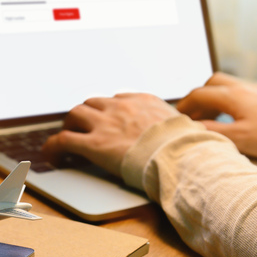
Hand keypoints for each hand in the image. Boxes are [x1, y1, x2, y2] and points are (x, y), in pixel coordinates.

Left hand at [42, 93, 178, 176]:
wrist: (181, 157)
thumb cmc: (190, 148)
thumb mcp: (191, 129)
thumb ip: (185, 128)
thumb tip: (203, 136)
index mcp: (144, 101)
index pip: (119, 99)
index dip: (110, 111)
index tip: (109, 119)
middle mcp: (122, 107)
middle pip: (93, 103)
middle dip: (86, 115)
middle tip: (83, 128)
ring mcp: (106, 124)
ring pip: (75, 114)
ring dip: (70, 126)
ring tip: (68, 140)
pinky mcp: (94, 144)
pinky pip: (63, 140)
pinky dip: (53, 147)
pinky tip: (52, 156)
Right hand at [176, 72, 256, 160]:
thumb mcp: (239, 138)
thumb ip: (213, 131)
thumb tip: (193, 127)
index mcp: (232, 96)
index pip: (199, 95)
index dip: (185, 105)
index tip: (177, 117)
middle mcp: (241, 88)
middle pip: (211, 84)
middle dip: (198, 97)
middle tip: (191, 115)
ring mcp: (253, 91)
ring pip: (225, 87)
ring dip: (212, 99)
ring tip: (208, 118)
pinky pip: (237, 92)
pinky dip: (225, 101)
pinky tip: (228, 117)